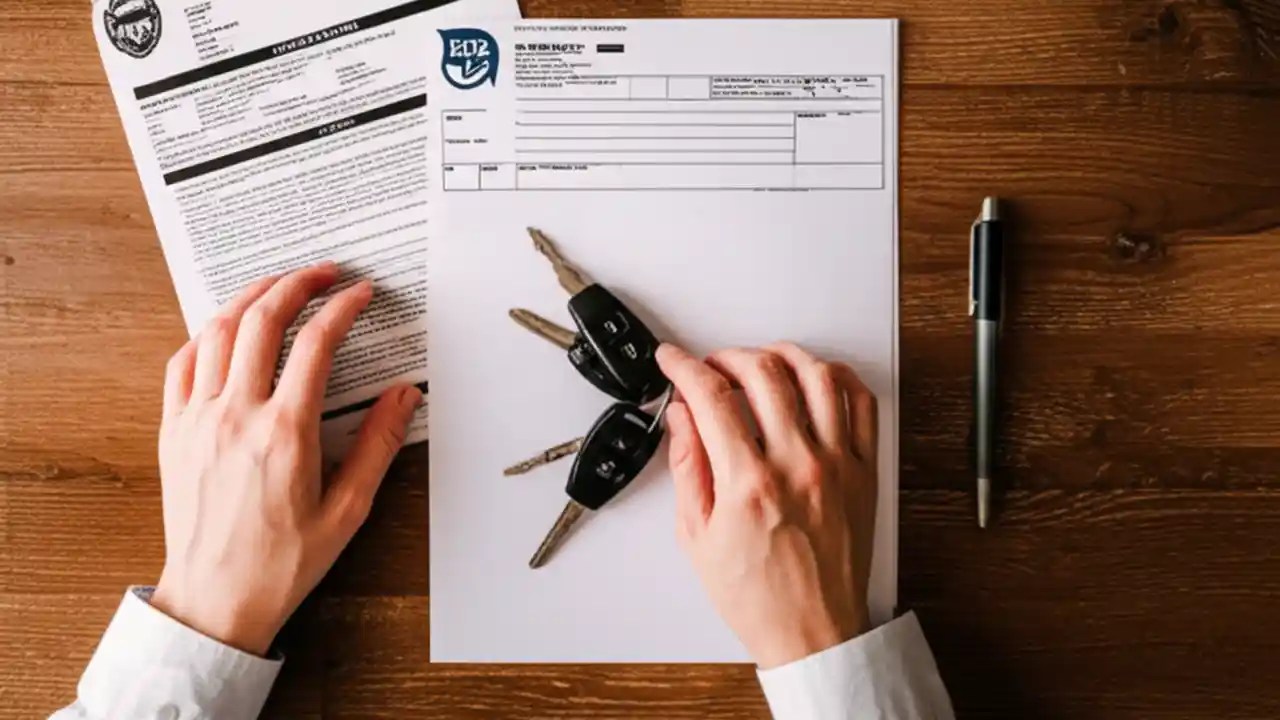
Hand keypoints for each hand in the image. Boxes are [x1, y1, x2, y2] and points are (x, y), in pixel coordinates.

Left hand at [151, 263, 421, 655]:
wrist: (215, 599)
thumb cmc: (282, 562)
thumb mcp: (348, 510)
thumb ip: (377, 445)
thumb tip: (403, 395)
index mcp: (285, 434)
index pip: (315, 344)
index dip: (342, 307)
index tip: (361, 294)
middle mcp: (236, 416)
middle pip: (261, 319)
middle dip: (297, 283)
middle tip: (323, 271)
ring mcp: (197, 420)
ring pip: (215, 330)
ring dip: (249, 296)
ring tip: (277, 285)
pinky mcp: (173, 431)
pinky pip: (182, 362)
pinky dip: (205, 332)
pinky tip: (225, 328)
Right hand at [656, 342, 877, 668]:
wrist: (812, 632)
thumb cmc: (757, 596)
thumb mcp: (696, 535)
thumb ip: (688, 466)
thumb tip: (681, 416)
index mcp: (748, 484)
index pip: (711, 397)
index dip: (684, 367)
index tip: (673, 361)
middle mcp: (796, 466)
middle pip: (763, 373)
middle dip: (728, 356)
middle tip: (712, 366)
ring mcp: (836, 465)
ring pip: (817, 376)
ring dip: (782, 355)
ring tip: (761, 362)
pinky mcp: (864, 472)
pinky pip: (862, 404)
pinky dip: (838, 377)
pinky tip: (815, 378)